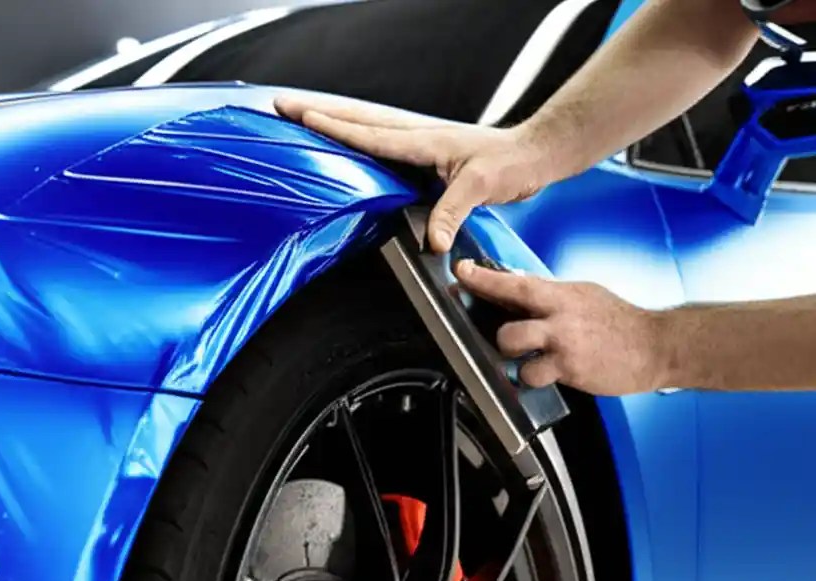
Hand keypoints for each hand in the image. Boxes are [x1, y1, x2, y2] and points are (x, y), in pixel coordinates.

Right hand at [275, 96, 554, 252]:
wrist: (532, 153)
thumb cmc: (510, 165)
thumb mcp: (483, 187)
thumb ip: (453, 212)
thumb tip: (432, 242)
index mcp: (424, 140)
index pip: (371, 134)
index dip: (337, 128)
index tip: (306, 118)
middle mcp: (416, 132)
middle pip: (356, 117)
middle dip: (318, 110)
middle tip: (282, 104)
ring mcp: (416, 136)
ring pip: (363, 119)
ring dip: (330, 113)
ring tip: (297, 109)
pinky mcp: (420, 145)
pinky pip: (376, 131)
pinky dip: (351, 125)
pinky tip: (340, 129)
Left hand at [455, 260, 667, 395]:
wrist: (656, 345)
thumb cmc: (620, 322)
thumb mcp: (584, 295)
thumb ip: (551, 294)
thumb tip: (519, 284)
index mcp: (562, 294)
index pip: (516, 281)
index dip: (485, 277)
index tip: (461, 271)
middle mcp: (559, 315)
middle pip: (509, 311)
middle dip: (494, 321)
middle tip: (495, 329)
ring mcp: (562, 342)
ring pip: (512, 344)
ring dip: (510, 354)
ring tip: (525, 357)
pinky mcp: (569, 368)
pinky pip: (532, 375)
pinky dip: (530, 377)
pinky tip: (542, 374)